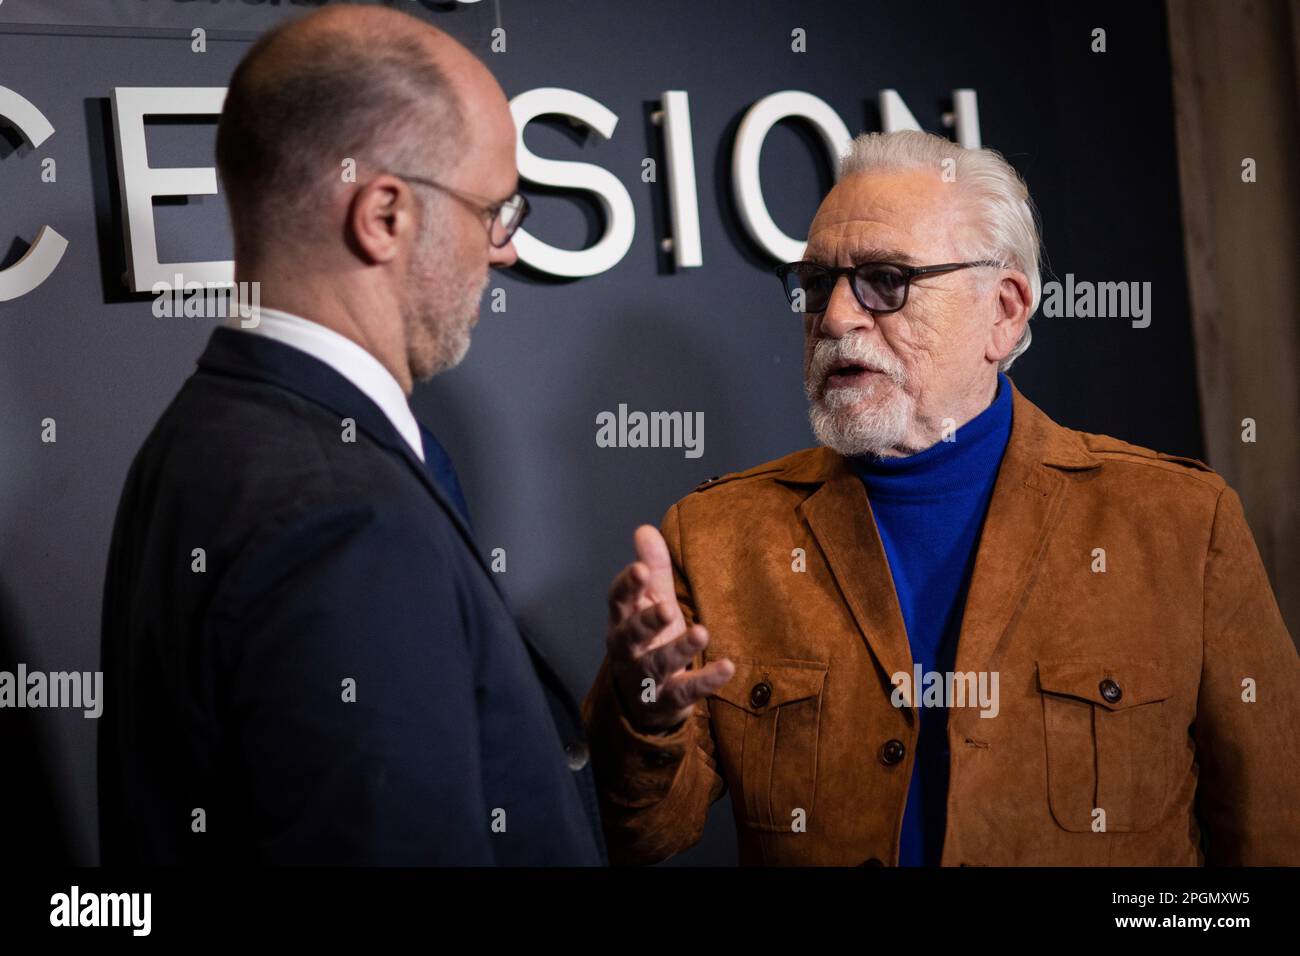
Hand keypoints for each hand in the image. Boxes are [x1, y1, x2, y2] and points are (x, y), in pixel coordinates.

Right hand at [606, 524, 734, 732]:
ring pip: (658, 663)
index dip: (627, 586)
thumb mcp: (650, 602)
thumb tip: (644, 529)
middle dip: (648, 621)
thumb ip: (652, 569)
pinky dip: (705, 680)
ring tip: (702, 632)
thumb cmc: (650, 639)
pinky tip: (727, 667)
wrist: (643, 700)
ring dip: (679, 649)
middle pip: (633, 634)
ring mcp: (646, 677)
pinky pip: (686, 691)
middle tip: (666, 607)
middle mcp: (628, 649)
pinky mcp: (667, 699)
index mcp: (622, 620)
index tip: (640, 569)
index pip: (618, 600)